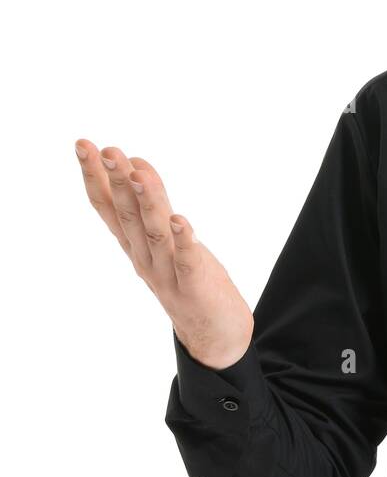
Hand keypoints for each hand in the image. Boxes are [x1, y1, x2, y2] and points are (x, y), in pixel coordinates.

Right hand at [75, 139, 253, 368]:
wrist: (213, 332)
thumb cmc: (186, 277)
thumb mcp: (163, 238)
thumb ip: (148, 205)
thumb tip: (137, 165)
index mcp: (133, 244)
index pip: (108, 206)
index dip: (94, 176)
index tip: (82, 145)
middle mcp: (143, 256)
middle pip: (126, 214)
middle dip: (115, 181)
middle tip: (106, 149)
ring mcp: (167, 272)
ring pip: (153, 232)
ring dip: (146, 203)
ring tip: (138, 175)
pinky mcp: (193, 286)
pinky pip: (187, 260)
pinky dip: (184, 240)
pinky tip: (181, 220)